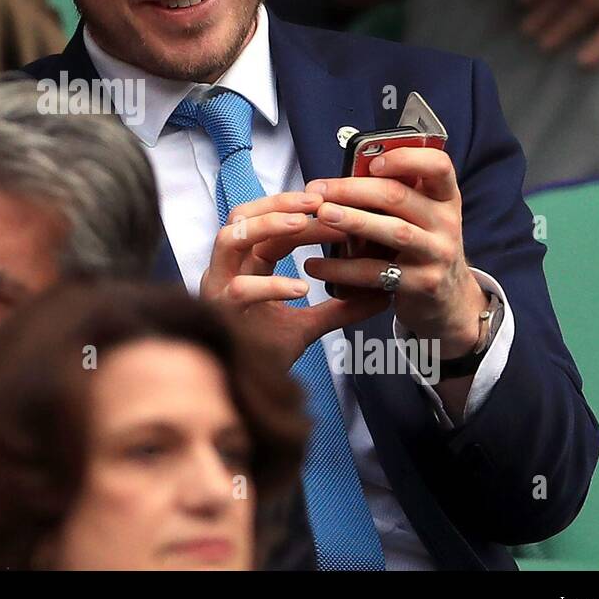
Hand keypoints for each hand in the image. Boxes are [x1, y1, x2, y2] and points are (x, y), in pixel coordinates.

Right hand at [198, 191, 389, 368]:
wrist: (248, 397)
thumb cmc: (267, 354)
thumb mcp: (309, 325)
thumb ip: (340, 307)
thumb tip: (383, 294)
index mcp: (242, 266)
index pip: (264, 222)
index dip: (295, 208)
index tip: (331, 203)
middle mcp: (224, 270)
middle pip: (240, 217)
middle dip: (278, 203)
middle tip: (318, 201)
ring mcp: (216, 289)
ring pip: (228, 239)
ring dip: (265, 226)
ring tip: (302, 223)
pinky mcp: (218, 313)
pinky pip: (240, 290)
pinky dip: (271, 285)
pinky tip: (302, 287)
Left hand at [300, 148, 486, 360]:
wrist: (448, 300)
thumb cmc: (420, 246)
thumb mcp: (419, 217)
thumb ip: (393, 197)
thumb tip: (341, 177)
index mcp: (444, 197)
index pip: (438, 165)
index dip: (405, 159)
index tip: (372, 162)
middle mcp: (446, 222)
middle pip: (399, 196)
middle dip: (353, 189)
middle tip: (318, 190)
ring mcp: (438, 254)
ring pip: (394, 231)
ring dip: (354, 220)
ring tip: (321, 215)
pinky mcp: (423, 284)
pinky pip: (377, 272)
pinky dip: (343, 269)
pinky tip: (316, 265)